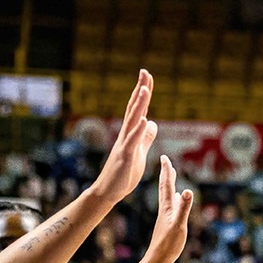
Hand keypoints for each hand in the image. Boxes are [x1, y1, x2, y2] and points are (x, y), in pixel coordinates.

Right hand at [90, 71, 158, 200]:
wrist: (110, 190)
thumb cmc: (124, 173)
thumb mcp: (140, 152)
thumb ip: (145, 138)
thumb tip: (153, 124)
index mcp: (131, 134)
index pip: (139, 109)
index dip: (144, 93)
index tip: (147, 76)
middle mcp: (126, 135)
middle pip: (134, 109)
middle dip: (140, 90)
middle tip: (145, 72)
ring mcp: (125, 144)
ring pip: (132, 121)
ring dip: (139, 105)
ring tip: (144, 89)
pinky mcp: (125, 156)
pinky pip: (132, 141)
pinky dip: (138, 130)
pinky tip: (145, 119)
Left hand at [142, 158, 194, 262]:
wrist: (158, 258)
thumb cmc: (169, 244)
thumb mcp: (179, 225)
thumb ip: (183, 208)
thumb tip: (187, 191)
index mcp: (167, 207)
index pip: (166, 185)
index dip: (166, 171)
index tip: (165, 157)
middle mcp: (165, 209)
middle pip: (165, 187)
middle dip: (167, 174)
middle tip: (166, 161)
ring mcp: (166, 215)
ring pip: (168, 195)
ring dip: (170, 184)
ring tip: (172, 176)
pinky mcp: (168, 222)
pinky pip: (172, 205)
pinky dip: (175, 198)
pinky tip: (177, 198)